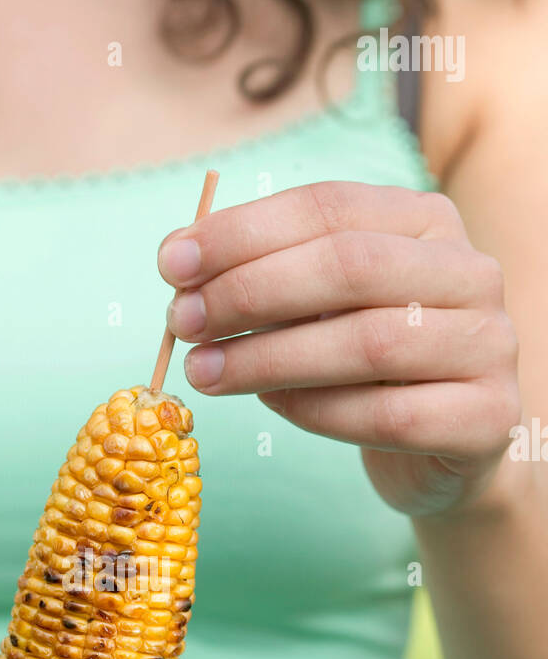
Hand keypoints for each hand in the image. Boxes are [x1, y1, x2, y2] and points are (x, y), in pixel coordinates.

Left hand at [159, 181, 520, 516]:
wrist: (443, 451)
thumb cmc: (366, 369)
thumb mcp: (320, 309)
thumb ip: (266, 280)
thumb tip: (180, 265)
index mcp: (426, 222)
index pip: (329, 207)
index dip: (243, 231)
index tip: (170, 263)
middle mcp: (470, 271)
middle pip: (350, 267)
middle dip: (250, 292)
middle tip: (183, 321)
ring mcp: (489, 345)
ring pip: (368, 343)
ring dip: (270, 358)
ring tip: (204, 373)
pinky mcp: (487, 417)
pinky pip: (388, 415)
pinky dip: (316, 410)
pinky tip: (269, 406)